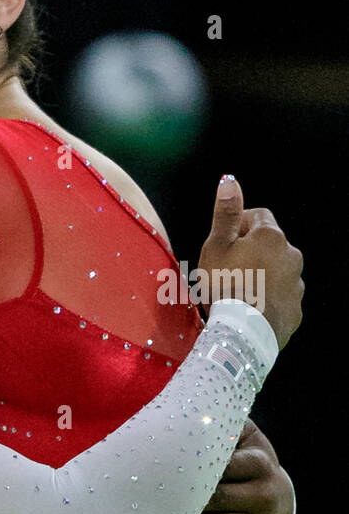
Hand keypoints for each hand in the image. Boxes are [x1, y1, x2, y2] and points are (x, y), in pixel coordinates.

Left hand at [180, 419, 294, 513]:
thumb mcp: (247, 437)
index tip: (169, 469)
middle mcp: (265, 494)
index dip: (197, 468)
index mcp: (260, 464)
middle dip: (189, 499)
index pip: (225, 466)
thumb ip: (225, 424)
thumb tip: (193, 410)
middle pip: (219, 498)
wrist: (283, 498)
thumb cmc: (254, 460)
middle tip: (156, 497)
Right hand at [197, 177, 303, 349]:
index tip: (223, 241)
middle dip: (251, 250)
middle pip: (269, 243)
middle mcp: (291, 256)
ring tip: (238, 289)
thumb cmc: (225, 284)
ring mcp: (296, 284)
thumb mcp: (216, 245)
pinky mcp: (295, 309)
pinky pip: (280, 295)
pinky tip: (249, 306)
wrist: (242, 334)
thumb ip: (226, 212)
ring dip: (261, 272)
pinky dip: (268, 296)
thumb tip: (230, 180)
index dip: (238, 224)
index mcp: (271, 236)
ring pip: (277, 269)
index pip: (258, 215)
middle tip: (227, 266)